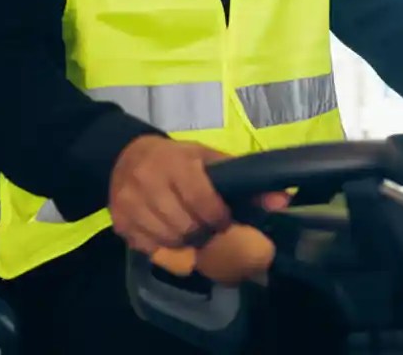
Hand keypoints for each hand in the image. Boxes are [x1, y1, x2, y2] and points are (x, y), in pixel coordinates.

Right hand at [108, 135, 289, 253]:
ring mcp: (130, 203)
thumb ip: (245, 181)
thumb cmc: (177, 158)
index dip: (218, 217)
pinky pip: (149, 248)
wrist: (126, 155)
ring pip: (168, 240)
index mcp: (177, 163)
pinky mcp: (119, 220)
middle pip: (185, 226)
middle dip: (203, 232)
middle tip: (208, 229)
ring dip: (185, 242)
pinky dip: (163, 247)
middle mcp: (150, 182)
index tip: (224, 220)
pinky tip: (168, 233)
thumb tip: (283, 201)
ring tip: (191, 231)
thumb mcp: (209, 159)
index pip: (202, 200)